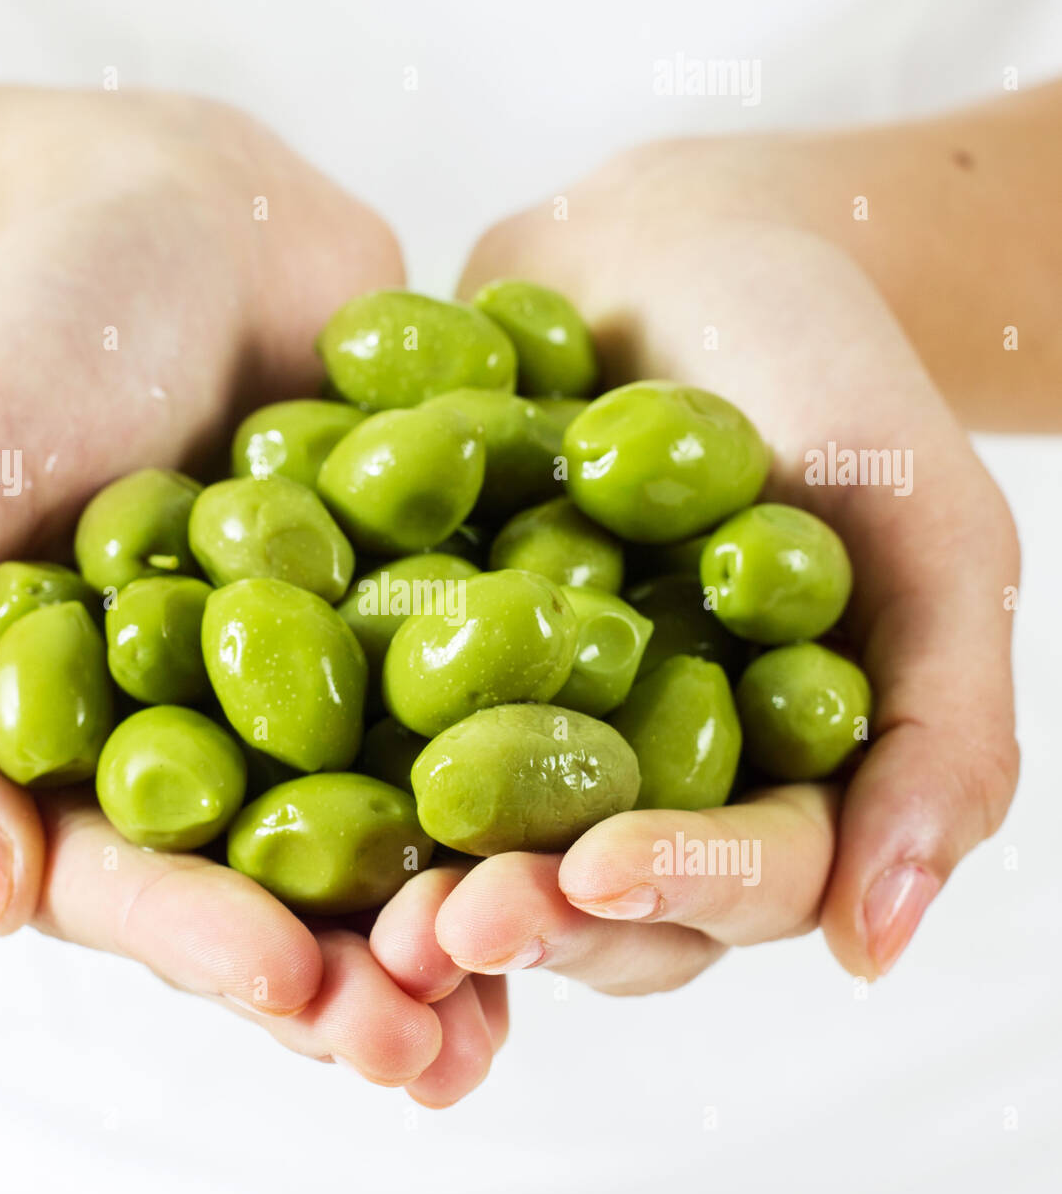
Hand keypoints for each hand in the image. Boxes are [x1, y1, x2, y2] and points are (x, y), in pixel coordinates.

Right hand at [0, 90, 501, 1103]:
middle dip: (356, 972)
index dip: (211, 947)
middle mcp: (224, 747)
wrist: (170, 210)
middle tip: (431, 1041)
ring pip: (404, 824)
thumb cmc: (16, 351)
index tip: (293, 992)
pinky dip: (546, 761)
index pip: (142, 886)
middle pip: (287, 890)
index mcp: (93, 759)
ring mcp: (341, 687)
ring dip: (465, 907)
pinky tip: (610, 825)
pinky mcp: (436, 615)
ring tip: (530, 974)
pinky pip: (497, 701)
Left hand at [376, 142, 1018, 994]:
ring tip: (343, 901)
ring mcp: (525, 725)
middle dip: (519, 914)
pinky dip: (320, 749)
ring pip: (473, 838)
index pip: (743, 875)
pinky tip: (249, 767)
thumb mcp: (928, 529)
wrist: (685, 244)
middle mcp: (642, 775)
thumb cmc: (831, 372)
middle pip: (590, 892)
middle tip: (434, 931)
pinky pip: (372, 720)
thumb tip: (881, 948)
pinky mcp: (425, 659)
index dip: (676, 887)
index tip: (595, 876)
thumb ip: (942, 728)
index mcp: (773, 777)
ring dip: (410, 878)